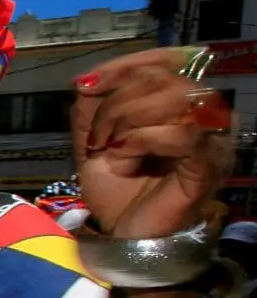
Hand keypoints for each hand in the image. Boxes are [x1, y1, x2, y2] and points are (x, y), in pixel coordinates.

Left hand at [72, 46, 232, 238]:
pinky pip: (181, 135)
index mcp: (180, 104)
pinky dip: (142, 140)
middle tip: (98, 136)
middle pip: (163, 78)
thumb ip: (90, 107)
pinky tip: (124, 156)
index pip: (164, 63)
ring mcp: (211, 138)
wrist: (123, 234)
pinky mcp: (208, 163)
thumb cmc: (118, 189)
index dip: (125, 65)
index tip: (87, 83)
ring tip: (110, 148)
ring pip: (175, 99)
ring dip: (127, 120)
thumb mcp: (93, 141)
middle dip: (116, 102)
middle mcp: (204, 115)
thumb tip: (87, 78)